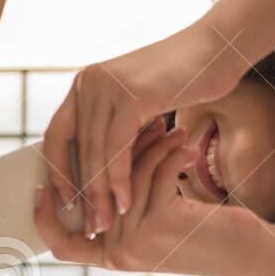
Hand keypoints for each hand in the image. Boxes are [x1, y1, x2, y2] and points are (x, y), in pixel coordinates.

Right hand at [34, 122, 246, 275]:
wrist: (240, 251)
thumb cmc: (196, 232)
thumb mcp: (151, 222)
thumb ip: (121, 206)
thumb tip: (90, 156)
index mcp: (107, 256)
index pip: (60, 245)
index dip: (44, 217)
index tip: (41, 184)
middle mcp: (117, 254)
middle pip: (98, 189)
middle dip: (115, 151)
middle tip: (134, 122)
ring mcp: (137, 241)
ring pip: (128, 176)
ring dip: (150, 146)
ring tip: (169, 129)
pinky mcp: (161, 224)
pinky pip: (154, 176)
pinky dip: (171, 155)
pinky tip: (185, 147)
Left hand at [42, 22, 243, 234]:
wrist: (218, 48)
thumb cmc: (183, 82)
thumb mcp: (138, 105)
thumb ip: (115, 128)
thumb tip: (97, 173)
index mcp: (84, 85)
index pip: (56, 137)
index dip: (57, 173)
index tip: (65, 205)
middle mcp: (88, 83)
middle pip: (76, 151)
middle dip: (83, 194)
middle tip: (92, 227)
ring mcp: (107, 87)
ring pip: (95, 154)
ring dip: (100, 195)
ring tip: (108, 224)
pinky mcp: (130, 96)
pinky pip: (116, 149)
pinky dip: (119, 181)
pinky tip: (126, 203)